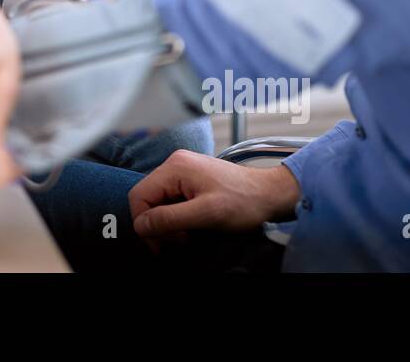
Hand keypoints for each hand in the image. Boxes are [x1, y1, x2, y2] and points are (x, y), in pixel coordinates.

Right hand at [128, 150, 300, 248]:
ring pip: (159, 200)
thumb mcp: (206, 214)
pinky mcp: (191, 178)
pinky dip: (178, 216)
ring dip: (168, 222)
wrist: (270, 194)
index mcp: (175, 167)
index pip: (139, 195)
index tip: (159, 244)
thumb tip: (141, 225)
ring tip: (188, 234)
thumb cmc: (244, 201)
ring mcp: (184, 170)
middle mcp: (175, 164)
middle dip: (158, 224)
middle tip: (178, 241)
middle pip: (148, 198)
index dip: (144, 223)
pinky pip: (172, 199)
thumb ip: (170, 219)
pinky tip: (192, 225)